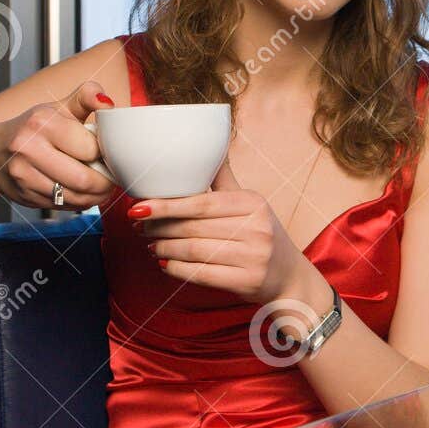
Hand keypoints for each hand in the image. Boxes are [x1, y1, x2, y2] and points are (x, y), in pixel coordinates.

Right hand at [0, 82, 116, 210]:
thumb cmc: (34, 127)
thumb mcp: (58, 107)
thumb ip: (86, 97)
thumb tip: (108, 102)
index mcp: (42, 123)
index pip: (90, 147)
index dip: (106, 153)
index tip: (108, 152)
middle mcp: (28, 149)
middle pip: (84, 179)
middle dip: (105, 181)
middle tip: (110, 175)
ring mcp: (24, 176)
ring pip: (76, 197)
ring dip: (96, 196)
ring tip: (100, 185)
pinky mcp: (25, 197)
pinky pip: (65, 206)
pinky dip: (80, 202)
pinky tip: (82, 191)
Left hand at [131, 158, 315, 307]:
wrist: (289, 277)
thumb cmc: (262, 235)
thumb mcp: (252, 204)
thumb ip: (226, 180)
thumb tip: (210, 146)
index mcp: (253, 204)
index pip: (201, 203)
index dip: (166, 205)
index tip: (139, 206)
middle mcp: (256, 229)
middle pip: (193, 227)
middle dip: (159, 228)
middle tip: (139, 227)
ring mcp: (253, 257)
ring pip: (194, 251)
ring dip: (164, 249)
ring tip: (150, 245)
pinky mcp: (246, 281)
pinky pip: (201, 274)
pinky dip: (176, 269)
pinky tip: (164, 263)